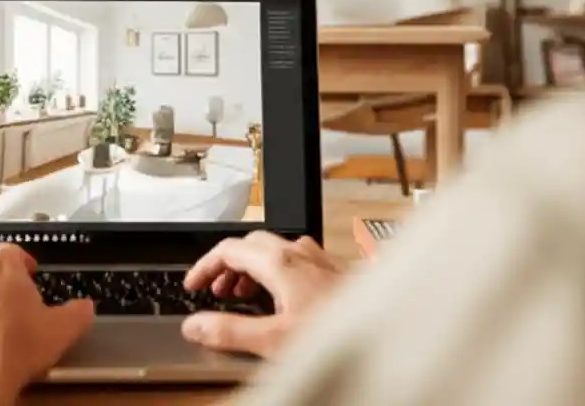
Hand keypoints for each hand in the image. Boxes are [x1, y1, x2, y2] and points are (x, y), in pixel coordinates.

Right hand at [181, 232, 345, 357]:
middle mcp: (301, 253)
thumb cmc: (342, 333)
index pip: (229, 249)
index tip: (193, 283)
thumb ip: (230, 331)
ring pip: (274, 250)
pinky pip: (295, 260)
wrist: (392, 331)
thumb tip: (196, 326)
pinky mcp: (335, 270)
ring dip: (250, 268)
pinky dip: (274, 272)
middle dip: (227, 264)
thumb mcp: (274, 339)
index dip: (204, 265)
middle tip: (213, 288)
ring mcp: (320, 259)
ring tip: (240, 293)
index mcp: (281, 261)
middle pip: (251, 245)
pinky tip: (279, 296)